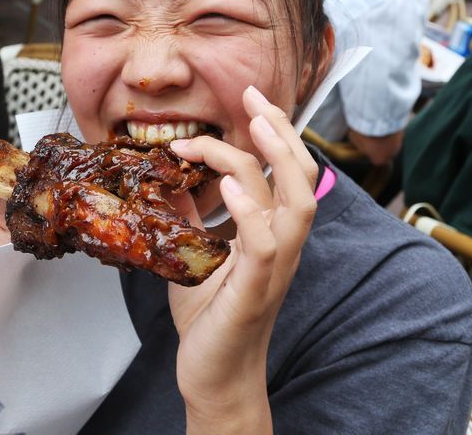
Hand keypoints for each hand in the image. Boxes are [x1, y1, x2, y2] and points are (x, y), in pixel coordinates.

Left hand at [166, 86, 317, 426]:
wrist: (213, 374)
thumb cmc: (209, 316)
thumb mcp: (193, 251)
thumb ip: (188, 213)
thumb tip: (169, 173)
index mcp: (271, 230)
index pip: (287, 170)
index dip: (276, 130)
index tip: (249, 98)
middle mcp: (281, 244)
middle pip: (302, 177)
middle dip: (282, 131)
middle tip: (254, 97)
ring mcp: (273, 267)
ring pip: (297, 205)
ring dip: (277, 162)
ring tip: (254, 128)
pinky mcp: (254, 290)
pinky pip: (266, 246)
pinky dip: (252, 212)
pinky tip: (230, 189)